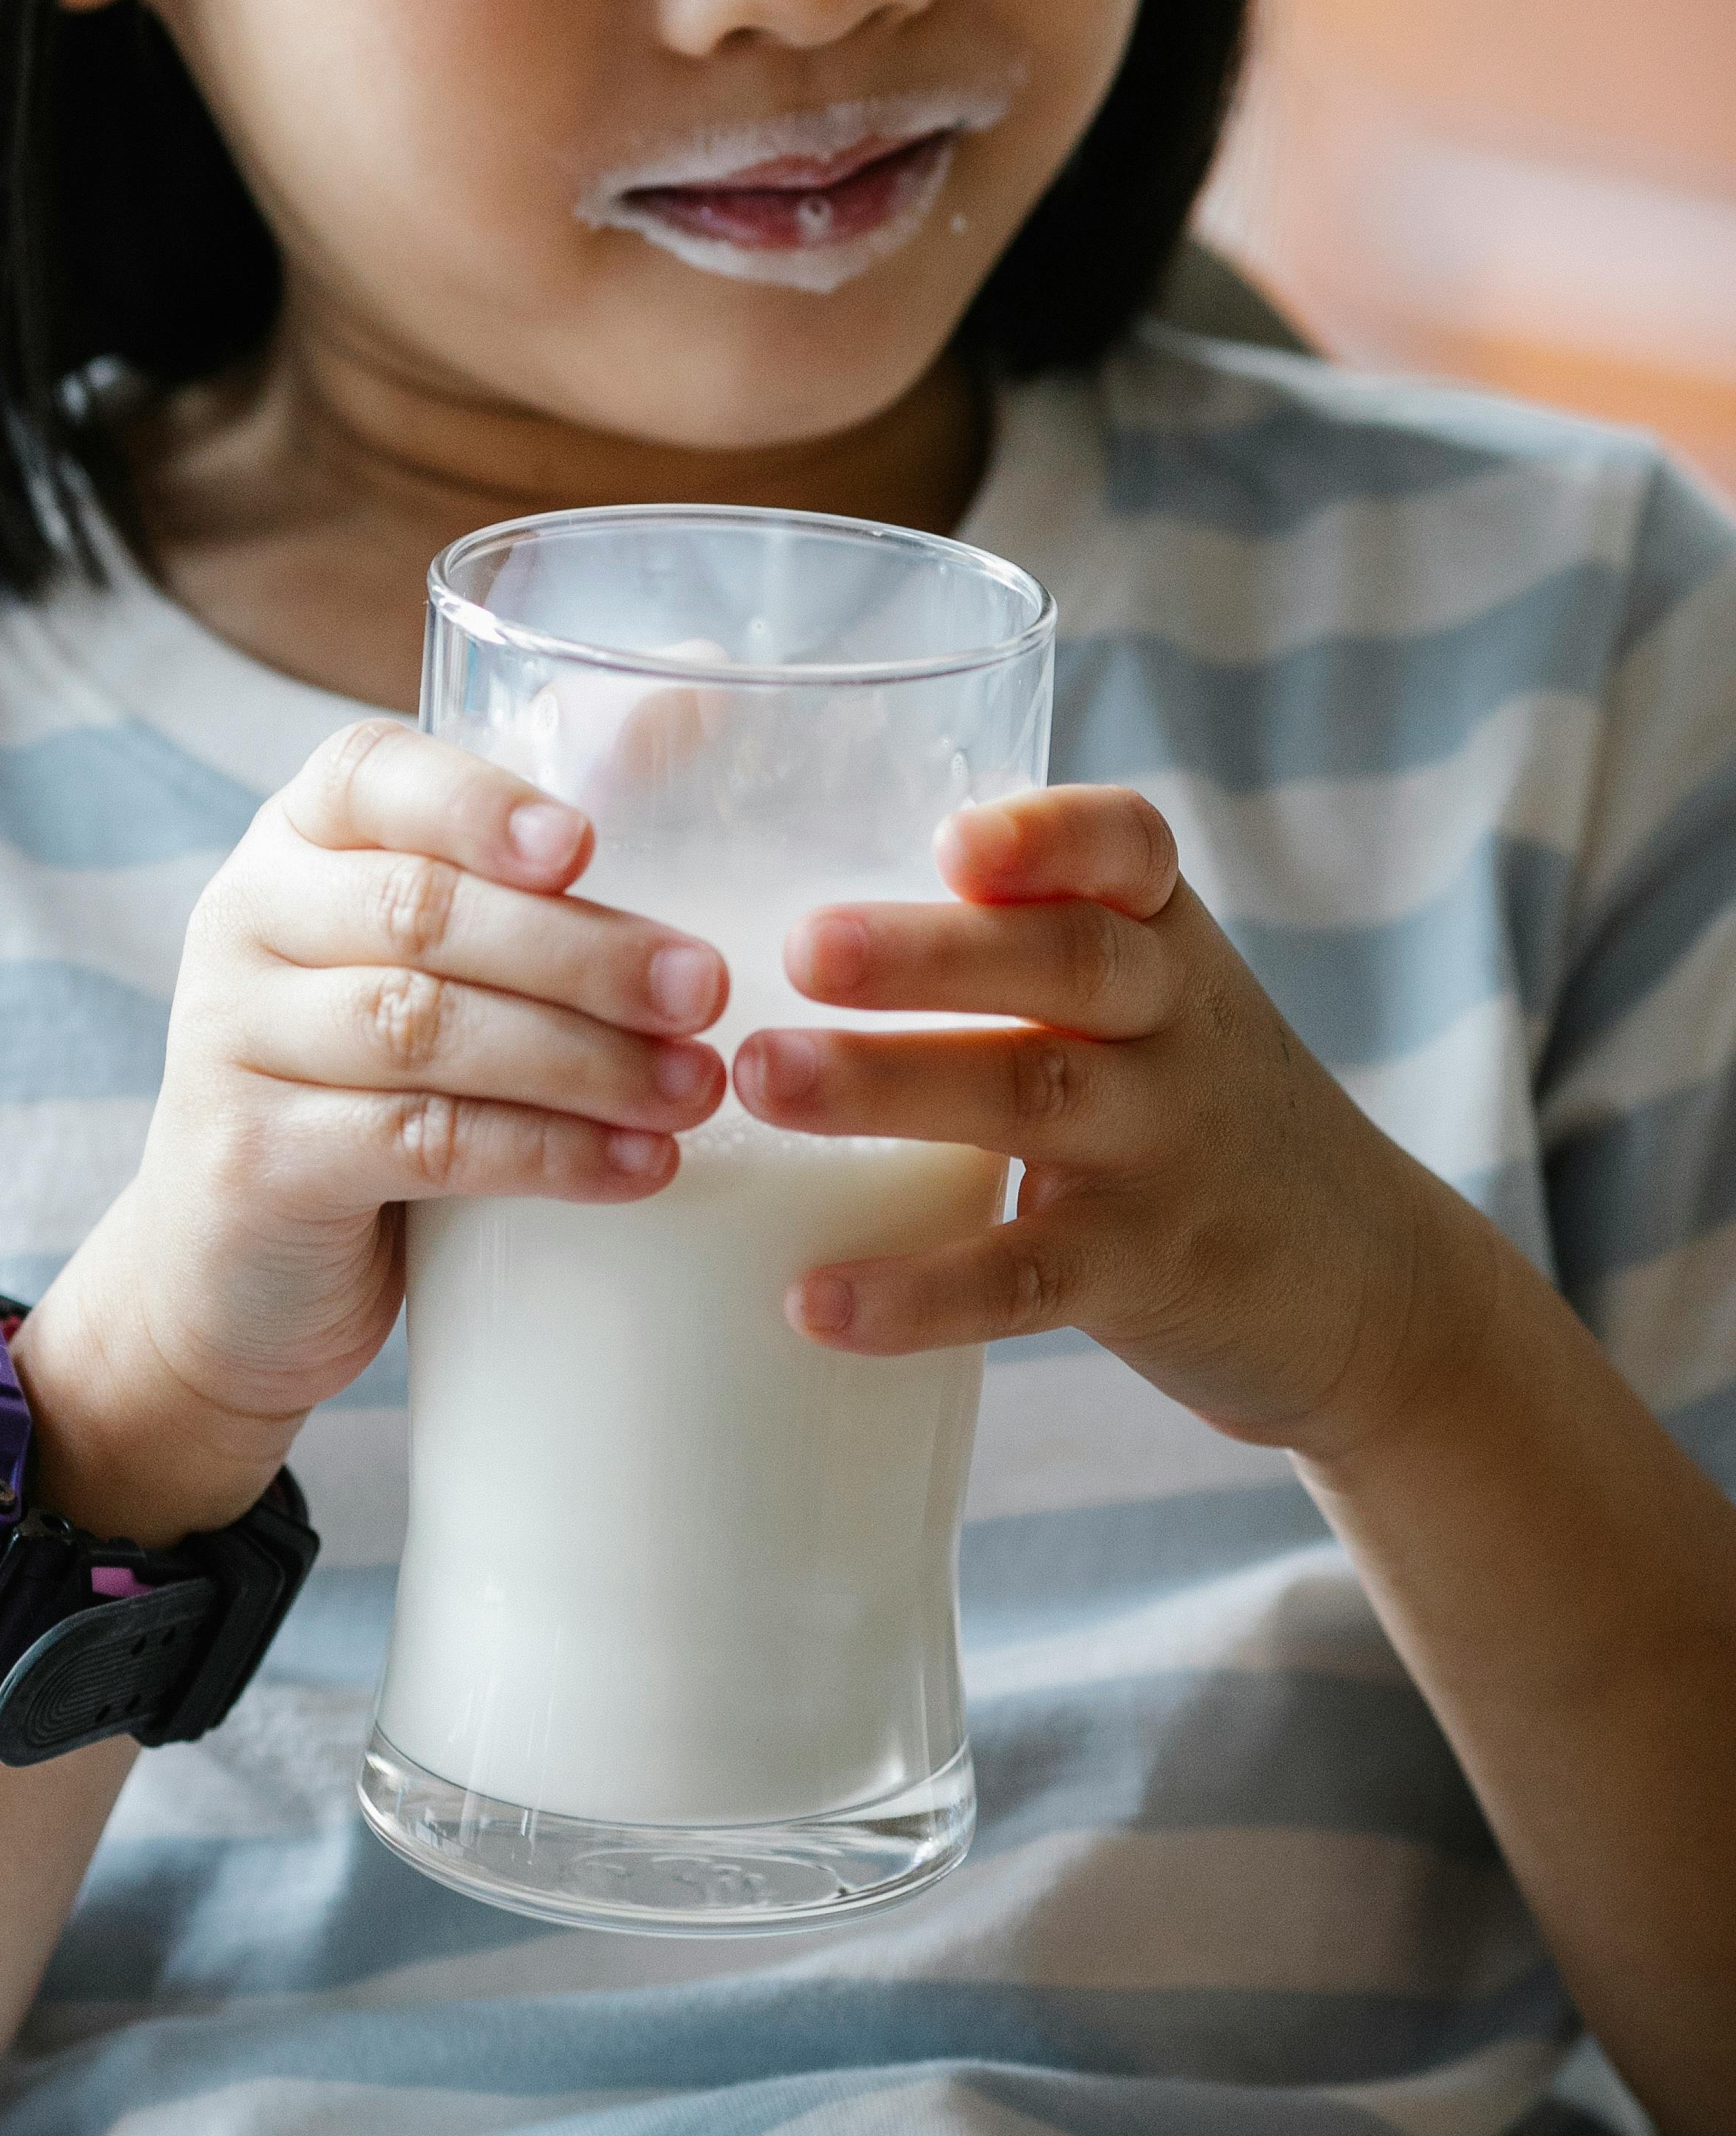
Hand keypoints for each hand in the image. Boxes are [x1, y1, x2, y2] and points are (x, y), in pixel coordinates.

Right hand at [18, 720, 727, 1539]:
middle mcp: (246, 920)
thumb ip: (530, 863)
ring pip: (426, 1029)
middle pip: (422, 911)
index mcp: (296, 841)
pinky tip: (641, 1163)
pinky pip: (420, 1142)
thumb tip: (704, 690)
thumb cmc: (376, 1083)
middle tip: (706, 988)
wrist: (231, 1275)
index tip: (585, 845)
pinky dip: (547, 1152)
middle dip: (583, 949)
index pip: (370, 774)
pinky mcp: (253, 1163)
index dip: (479, 802)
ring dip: (586, 1058)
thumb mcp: (429, 963)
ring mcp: (231, 1043)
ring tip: (699, 1086)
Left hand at [733, 785, 1433, 1456]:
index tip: (952, 839)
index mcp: (1165, 944)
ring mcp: (1166, 1150)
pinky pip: (1023, 1278)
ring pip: (1031, 1099)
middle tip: (800, 949)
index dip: (1047, 834)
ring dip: (889, 1086)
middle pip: (1063, 964)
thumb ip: (1030, 949)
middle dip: (927, 951)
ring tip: (763, 1079)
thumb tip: (793, 900)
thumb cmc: (1201, 1120)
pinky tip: (814, 1301)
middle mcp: (1175, 1029)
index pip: (1128, 850)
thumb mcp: (1158, 1008)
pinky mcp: (1146, 1273)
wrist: (1371, 1287)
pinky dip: (918, 1291)